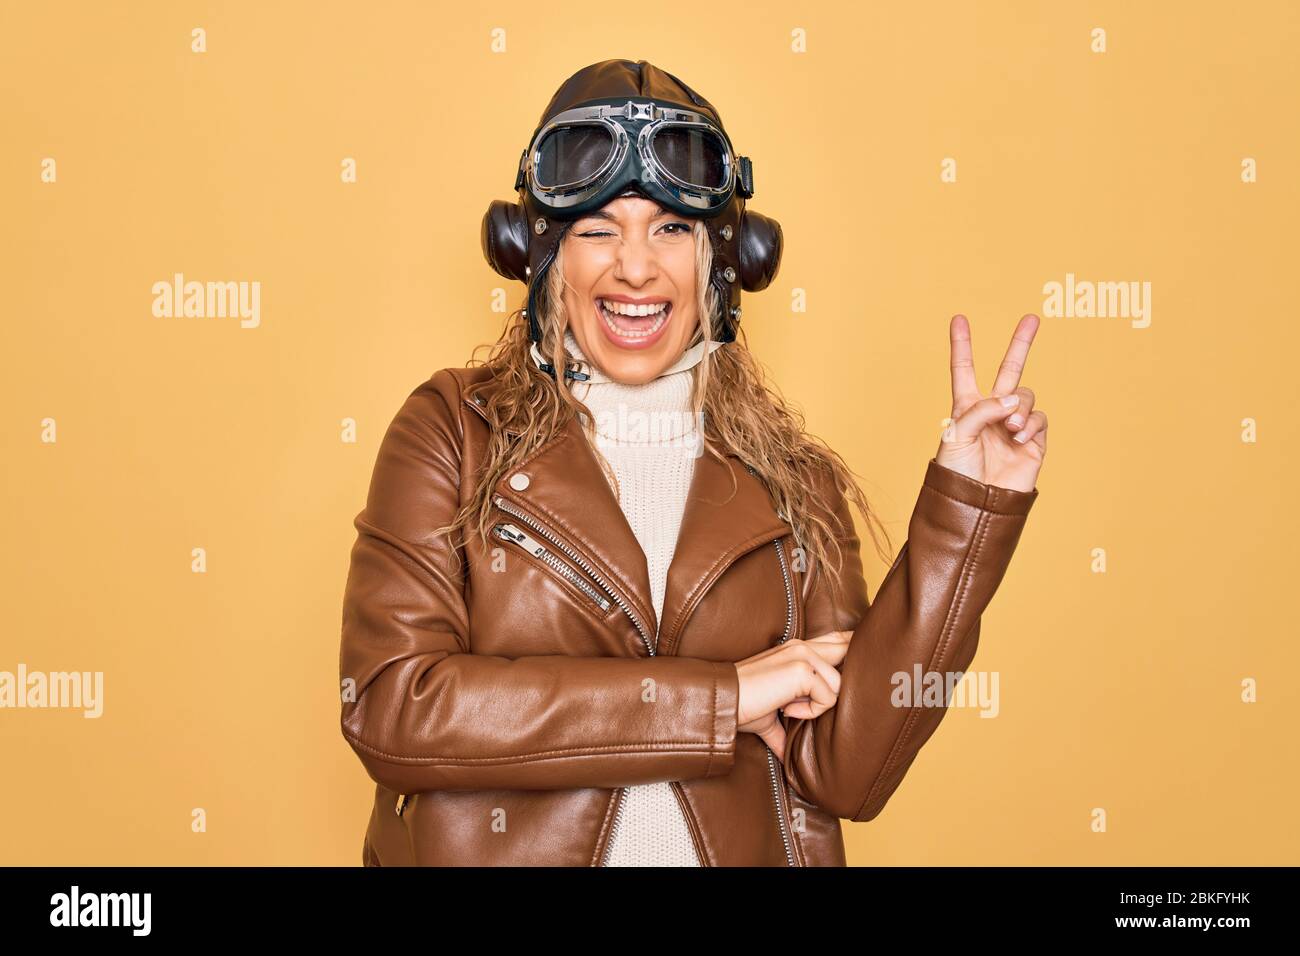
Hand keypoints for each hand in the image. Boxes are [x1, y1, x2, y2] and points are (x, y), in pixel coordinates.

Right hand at [735, 630, 852, 757]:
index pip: (837, 639)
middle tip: (848, 690)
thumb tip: (792, 761)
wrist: (723, 701)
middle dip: (857, 666)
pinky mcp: (802, 669)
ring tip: (791, 710)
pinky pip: (828, 697)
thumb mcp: (772, 715)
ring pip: (841, 683)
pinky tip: (787, 711)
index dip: (852, 647)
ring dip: (820, 705)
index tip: (864, 664)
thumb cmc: (743, 706)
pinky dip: (811, 712)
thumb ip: (789, 729)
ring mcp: (803, 655)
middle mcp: (803, 647)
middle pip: (848, 645)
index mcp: (798, 650)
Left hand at [936, 313, 1046, 492]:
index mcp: (965, 408)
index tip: (958, 319)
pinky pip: (1039, 419)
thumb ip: (982, 410)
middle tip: (1032, 318)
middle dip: (1021, 344)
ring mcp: (1014, 425)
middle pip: (1009, 370)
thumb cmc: (957, 474)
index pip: (964, 370)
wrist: (976, 505)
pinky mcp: (1033, 442)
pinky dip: (1030, 424)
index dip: (962, 345)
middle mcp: (991, 412)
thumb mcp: (957, 435)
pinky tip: (1018, 438)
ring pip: (1025, 396)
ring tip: (1010, 428)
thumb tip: (1014, 400)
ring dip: (1019, 407)